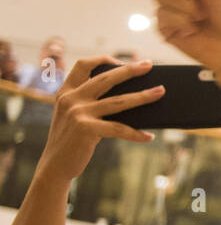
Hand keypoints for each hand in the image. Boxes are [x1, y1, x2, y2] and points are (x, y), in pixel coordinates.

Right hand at [34, 59, 161, 183]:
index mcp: (66, 92)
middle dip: (130, 70)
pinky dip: (136, 133)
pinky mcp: (85, 129)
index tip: (122, 60)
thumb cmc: (73, 140)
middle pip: (106, 78)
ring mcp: (77, 113)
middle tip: (149, 64)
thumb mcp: (77, 116)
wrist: (55, 165)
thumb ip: (94, 104)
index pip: (83, 65)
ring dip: (143, 96)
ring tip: (160, 91)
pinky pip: (118, 129)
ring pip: (118, 101)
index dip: (103, 59)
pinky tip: (149, 136)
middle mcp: (71, 99)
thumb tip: (134, 97)